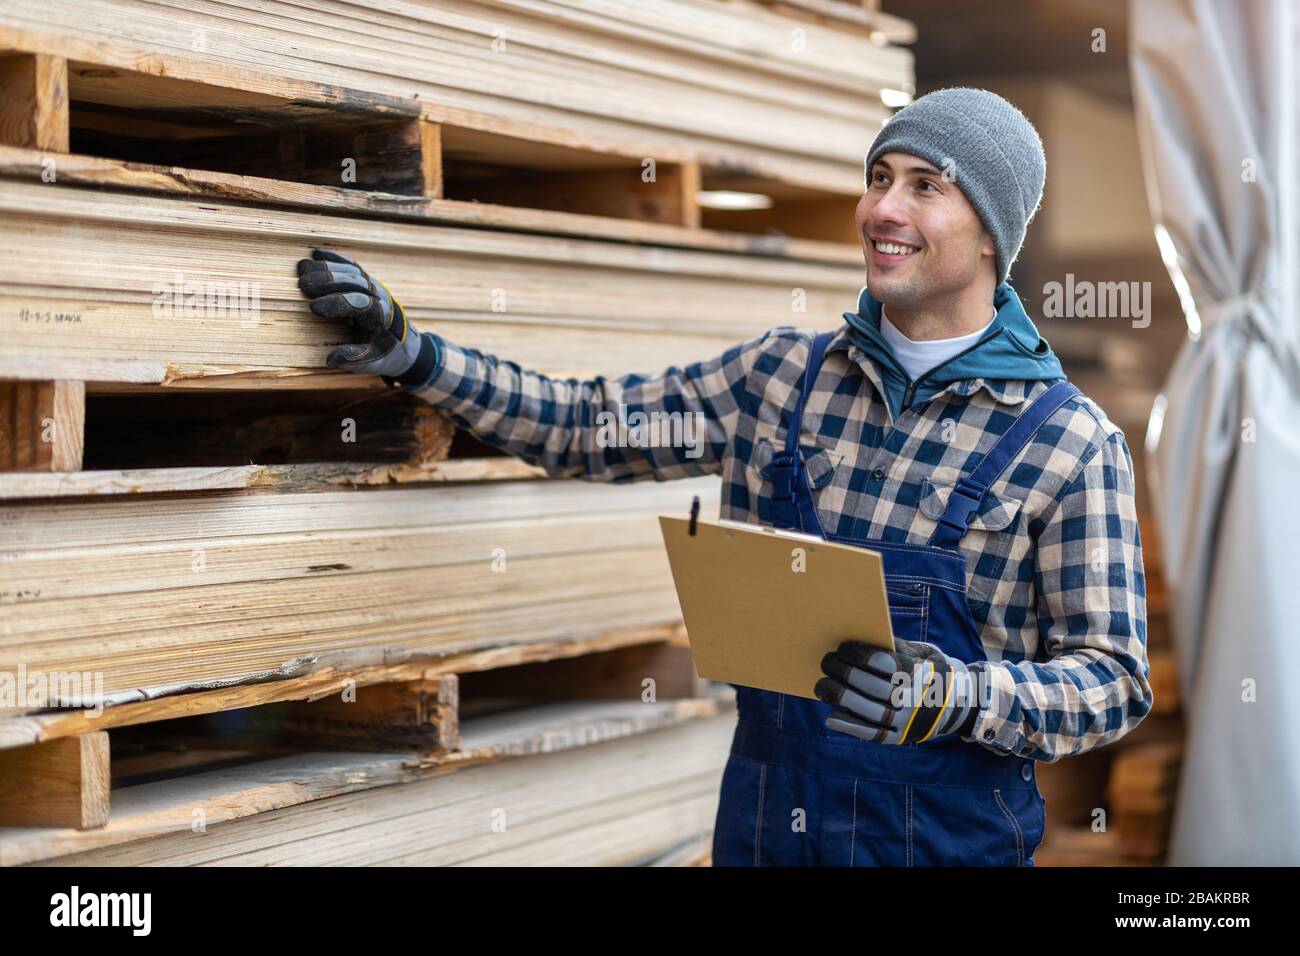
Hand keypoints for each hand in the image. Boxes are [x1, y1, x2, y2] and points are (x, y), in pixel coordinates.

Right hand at [296, 248, 432, 381]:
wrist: (405, 343)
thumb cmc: (387, 353)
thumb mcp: (374, 362)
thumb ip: (355, 360)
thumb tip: (331, 359)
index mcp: (383, 316)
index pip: (361, 304)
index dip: (337, 303)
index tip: (313, 308)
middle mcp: (380, 296)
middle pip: (354, 282)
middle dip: (328, 281)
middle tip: (302, 284)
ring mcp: (374, 285)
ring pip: (351, 271)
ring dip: (326, 268)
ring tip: (301, 268)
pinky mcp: (366, 281)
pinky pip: (350, 266)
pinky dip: (334, 258)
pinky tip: (315, 254)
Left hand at [815, 638, 980, 744]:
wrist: (958, 705)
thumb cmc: (931, 671)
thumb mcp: (924, 654)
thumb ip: (897, 648)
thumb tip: (863, 640)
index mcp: (920, 673)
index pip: (885, 663)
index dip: (859, 654)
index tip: (842, 647)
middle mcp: (914, 698)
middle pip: (871, 685)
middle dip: (843, 672)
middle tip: (826, 661)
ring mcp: (907, 721)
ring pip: (867, 709)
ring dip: (839, 696)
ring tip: (821, 685)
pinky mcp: (899, 738)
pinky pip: (871, 734)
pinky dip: (849, 726)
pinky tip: (831, 717)